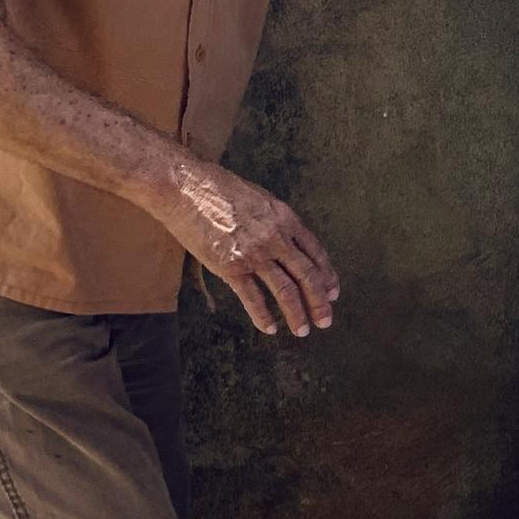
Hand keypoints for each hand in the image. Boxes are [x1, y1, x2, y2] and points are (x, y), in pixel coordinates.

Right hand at [153, 160, 339, 337]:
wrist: (185, 187)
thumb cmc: (218, 188)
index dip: (327, 276)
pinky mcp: (230, 267)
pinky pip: (253, 298)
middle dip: (320, 302)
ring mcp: (254, 254)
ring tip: (302, 330)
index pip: (316, 254)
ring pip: (286, 291)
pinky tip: (270, 329)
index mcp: (286, 219)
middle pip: (307, 276)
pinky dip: (263, 317)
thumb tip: (287, 239)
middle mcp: (276, 238)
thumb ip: (276, 221)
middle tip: (326, 320)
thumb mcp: (260, 199)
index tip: (333, 292)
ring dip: (297, 314)